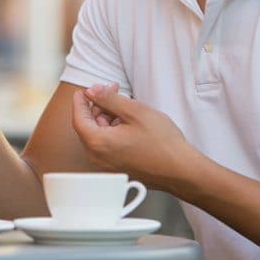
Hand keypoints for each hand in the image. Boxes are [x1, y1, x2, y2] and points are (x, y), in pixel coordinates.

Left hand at [70, 83, 201, 191]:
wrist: (181, 170)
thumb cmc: (161, 142)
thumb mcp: (134, 111)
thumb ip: (108, 99)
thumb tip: (91, 91)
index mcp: (97, 143)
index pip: (78, 117)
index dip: (81, 100)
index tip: (86, 89)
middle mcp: (97, 158)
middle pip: (88, 126)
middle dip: (98, 106)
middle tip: (113, 90)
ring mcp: (107, 167)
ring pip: (99, 136)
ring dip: (107, 118)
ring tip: (126, 107)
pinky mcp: (118, 170)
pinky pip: (107, 147)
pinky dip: (113, 132)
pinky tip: (129, 124)